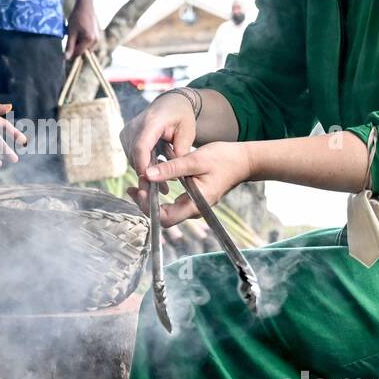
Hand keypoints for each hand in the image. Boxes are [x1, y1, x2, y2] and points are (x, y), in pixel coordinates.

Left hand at [64, 0, 100, 58]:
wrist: (85, 5)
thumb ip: (69, 46)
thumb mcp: (71, 32)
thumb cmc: (77, 17)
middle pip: (84, 52)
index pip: (79, 53)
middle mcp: (96, 41)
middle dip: (76, 48)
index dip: (71, 53)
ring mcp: (98, 38)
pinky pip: (89, 43)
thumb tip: (66, 58)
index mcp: (89, 40)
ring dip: (80, 45)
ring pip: (86, 48)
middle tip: (71, 38)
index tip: (65, 48)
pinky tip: (80, 32)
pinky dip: (83, 41)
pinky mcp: (98, 35)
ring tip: (75, 34)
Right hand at [120, 91, 196, 186]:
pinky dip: (144, 165)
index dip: (144, 166)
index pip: (141, 147)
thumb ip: (180, 152)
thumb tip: (175, 173)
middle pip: (135, 156)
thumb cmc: (181, 116)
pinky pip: (133, 156)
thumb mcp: (188, 132)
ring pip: (133, 159)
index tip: (152, 182)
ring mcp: (127, 131)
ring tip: (164, 186)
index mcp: (151, 122)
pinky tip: (157, 173)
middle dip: (148, 175)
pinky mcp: (125, 137)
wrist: (170, 103)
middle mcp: (134, 126)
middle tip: (164, 191)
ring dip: (147, 172)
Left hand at [130, 141, 253, 226]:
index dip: (149, 206)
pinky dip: (159, 193)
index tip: (141, 189)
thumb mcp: (195, 160)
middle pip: (163, 217)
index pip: (165, 218)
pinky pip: (171, 203)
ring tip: (140, 180)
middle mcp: (193, 210)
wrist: (243, 161)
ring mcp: (193, 206)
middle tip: (136, 184)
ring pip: (165, 210)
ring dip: (151, 197)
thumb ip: (172, 168)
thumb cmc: (224, 159)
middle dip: (146, 202)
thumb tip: (148, 174)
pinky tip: (151, 180)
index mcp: (196, 205)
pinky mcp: (192, 199)